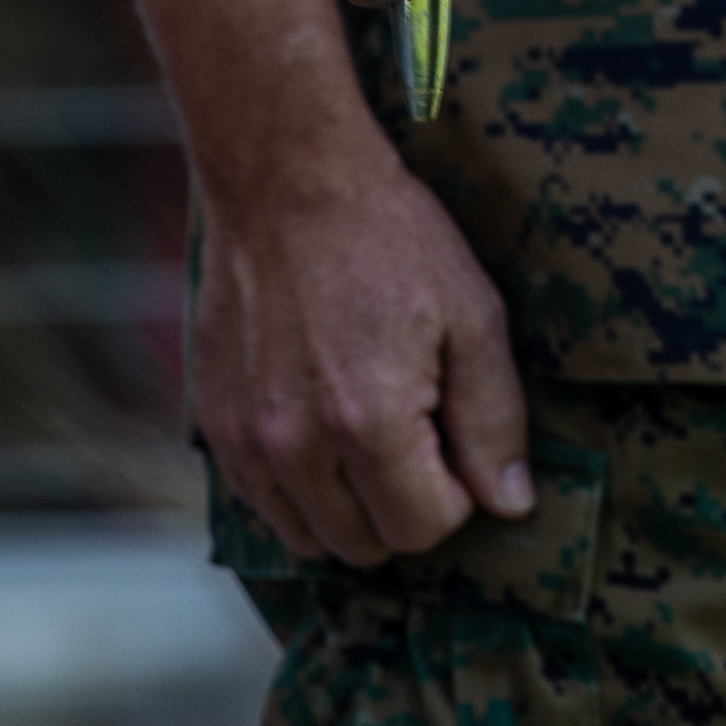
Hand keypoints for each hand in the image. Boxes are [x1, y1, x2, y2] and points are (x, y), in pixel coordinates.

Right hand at [191, 143, 534, 563]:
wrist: (284, 178)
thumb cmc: (386, 236)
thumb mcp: (472, 314)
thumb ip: (493, 420)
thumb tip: (511, 504)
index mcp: (369, 424)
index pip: (423, 530)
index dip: (454, 493)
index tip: (451, 433)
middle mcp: (297, 446)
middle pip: (364, 547)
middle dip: (402, 506)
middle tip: (414, 430)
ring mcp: (246, 439)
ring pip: (306, 537)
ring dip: (346, 507)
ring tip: (365, 432)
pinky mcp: (214, 422)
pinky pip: (260, 503)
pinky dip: (296, 489)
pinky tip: (318, 426)